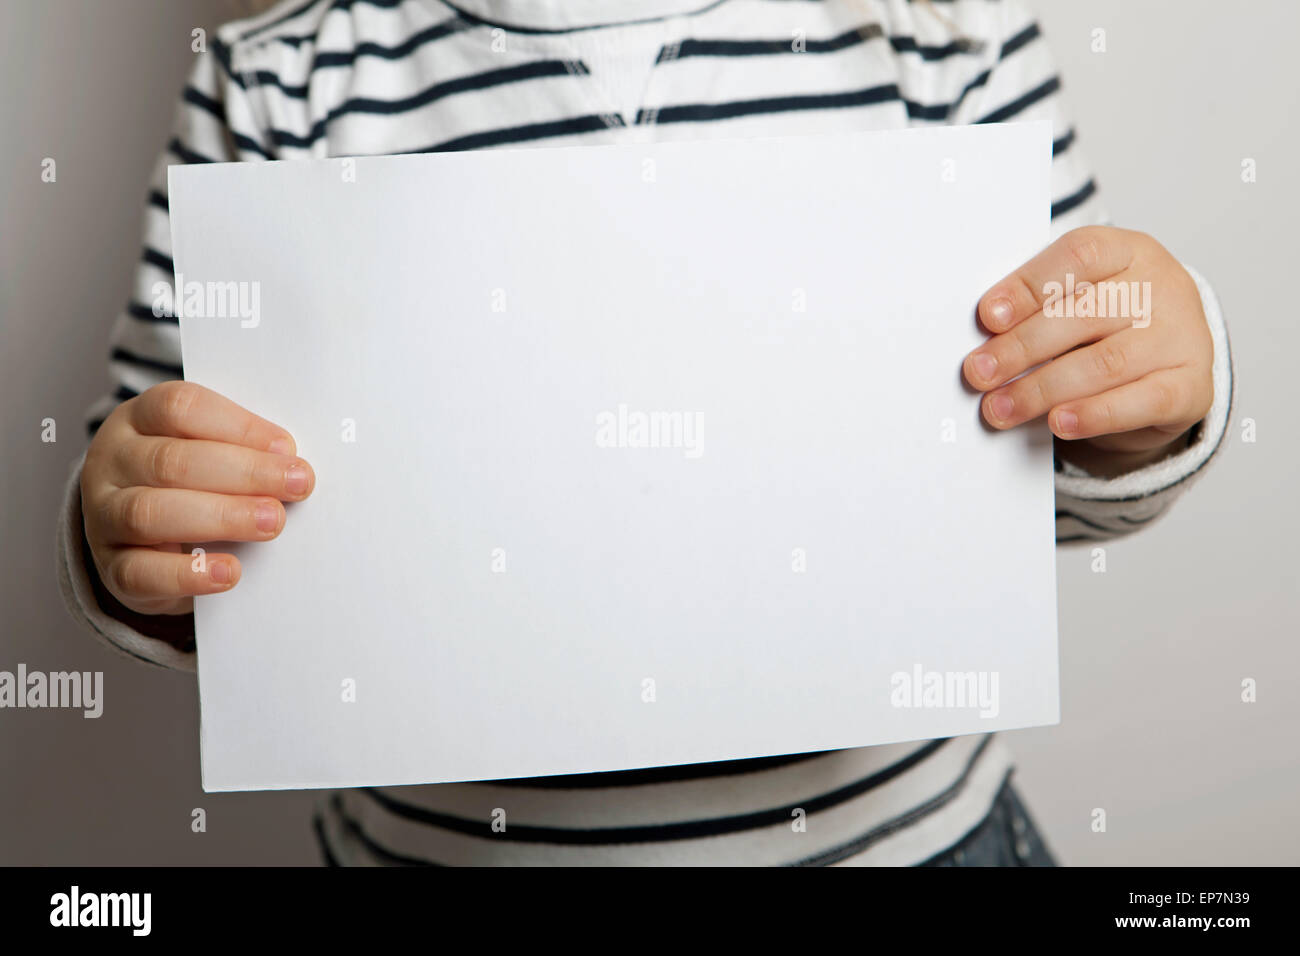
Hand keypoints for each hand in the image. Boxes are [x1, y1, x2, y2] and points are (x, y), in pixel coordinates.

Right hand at [80, 381, 314, 615]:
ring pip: (150, 512)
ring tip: (272, 523)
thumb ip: (241, 450)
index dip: (238, 426)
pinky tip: (229, 571)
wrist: (138, 537)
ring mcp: (101, 515)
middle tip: (297, 485)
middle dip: (244, 473)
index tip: (288, 448)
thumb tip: (292, 465)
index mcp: (138, 419)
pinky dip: (187, 574)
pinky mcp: (110, 566)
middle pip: (171, 461)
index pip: (180, 408)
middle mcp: (112, 461)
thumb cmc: (188, 481)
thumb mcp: (207, 451)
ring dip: (221, 517)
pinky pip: (139, 572)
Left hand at [962, 226, 1213, 476]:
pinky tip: (1058, 423)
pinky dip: (1095, 414)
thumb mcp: (1077, 300)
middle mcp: (1162, 288)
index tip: (987, 317)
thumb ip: (1038, 307)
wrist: (1171, 365)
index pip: (1079, 257)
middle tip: (979, 373)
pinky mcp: (1191, 387)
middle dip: (1022, 347)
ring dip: (1043, 389)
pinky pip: (1141, 402)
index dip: (1030, 286)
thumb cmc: (1108, 327)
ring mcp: (1182, 337)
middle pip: (1085, 314)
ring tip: (1000, 408)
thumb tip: (984, 335)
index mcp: (1129, 251)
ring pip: (1106, 362)